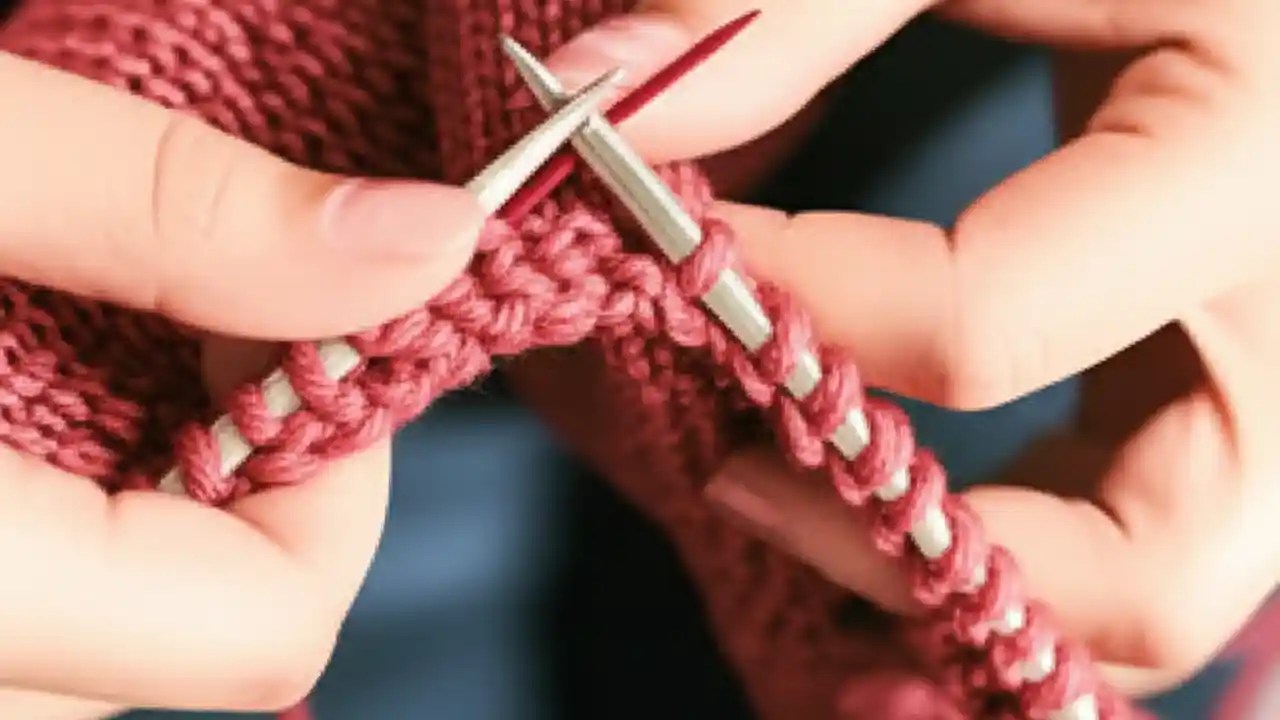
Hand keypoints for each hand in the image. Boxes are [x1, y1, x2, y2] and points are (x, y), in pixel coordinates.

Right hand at [0, 52, 483, 715]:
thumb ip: (179, 211)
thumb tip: (422, 240)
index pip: (269, 626)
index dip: (340, 477)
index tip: (309, 331)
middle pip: (206, 637)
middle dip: (252, 477)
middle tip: (198, 317)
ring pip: (118, 635)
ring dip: (156, 499)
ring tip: (99, 341)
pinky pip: (41, 610)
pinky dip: (77, 509)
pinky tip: (32, 381)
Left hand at [545, 0, 1279, 695]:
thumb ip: (790, 4)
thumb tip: (601, 92)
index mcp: (1245, 159)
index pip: (984, 322)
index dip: (796, 312)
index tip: (675, 257)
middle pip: (1140, 564)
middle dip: (912, 548)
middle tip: (743, 471)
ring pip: (1151, 584)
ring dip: (971, 577)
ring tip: (811, 491)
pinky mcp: (1235, 378)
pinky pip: (1140, 531)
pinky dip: (1019, 547)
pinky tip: (905, 485)